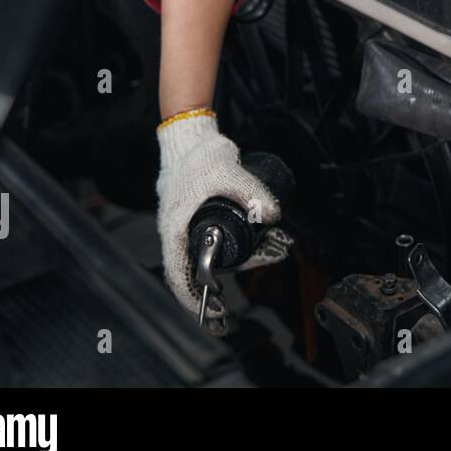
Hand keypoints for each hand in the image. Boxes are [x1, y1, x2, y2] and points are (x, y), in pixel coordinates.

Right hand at [155, 112, 282, 334]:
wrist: (191, 138)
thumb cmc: (200, 156)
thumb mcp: (229, 172)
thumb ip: (252, 192)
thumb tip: (274, 216)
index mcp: (176, 228)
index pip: (179, 273)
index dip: (194, 298)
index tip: (214, 312)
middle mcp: (178, 232)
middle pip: (194, 272)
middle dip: (215, 292)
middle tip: (233, 308)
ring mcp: (187, 227)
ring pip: (208, 257)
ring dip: (233, 266)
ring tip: (267, 259)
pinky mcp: (198, 220)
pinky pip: (214, 243)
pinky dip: (234, 251)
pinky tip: (257, 249)